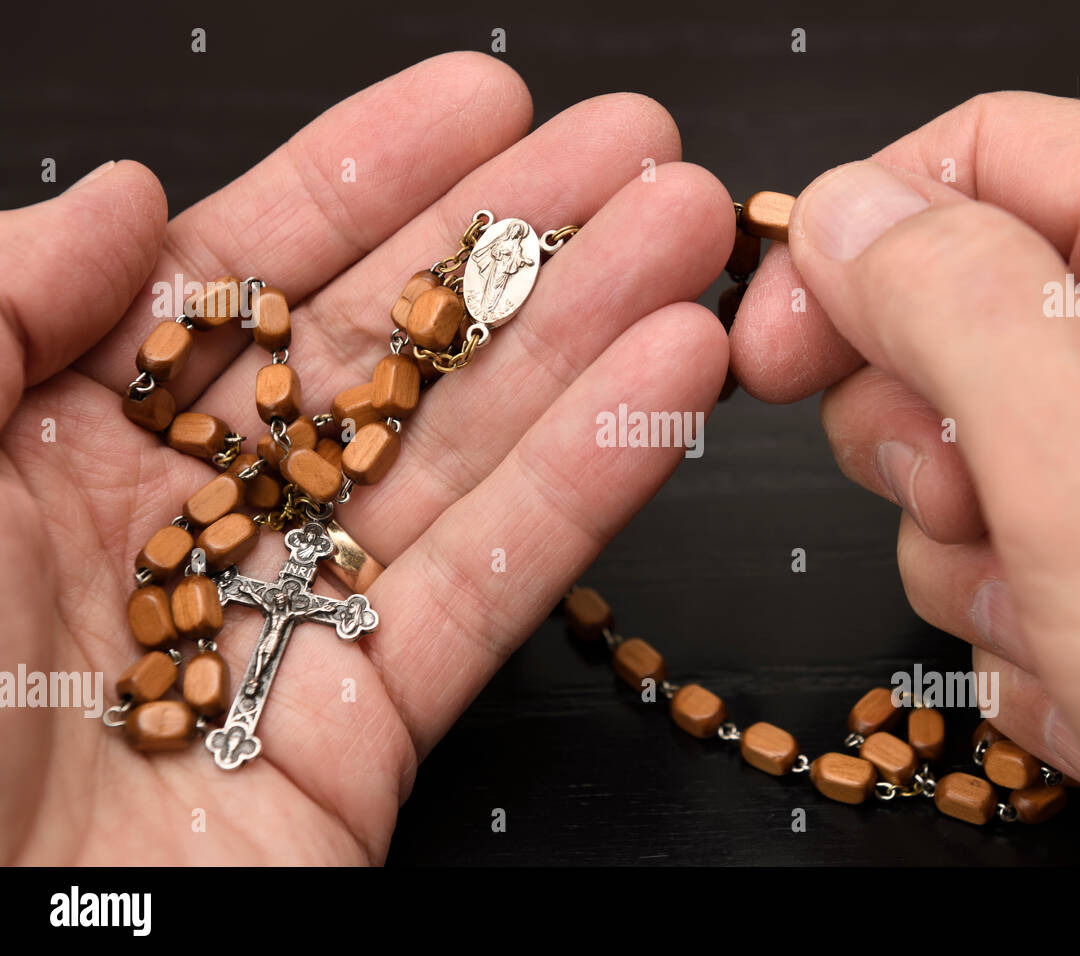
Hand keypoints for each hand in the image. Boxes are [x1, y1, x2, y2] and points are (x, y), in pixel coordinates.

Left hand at [0, 53, 733, 863]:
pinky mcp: (366, 723)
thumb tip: (125, 197)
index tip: (489, 108)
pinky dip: (585, 487)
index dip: (375, 179)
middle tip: (640, 161)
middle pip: (389, 353)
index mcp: (67, 438)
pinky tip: (666, 388)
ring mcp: (294, 615)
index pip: (249, 273)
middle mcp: (197, 512)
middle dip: (519, 248)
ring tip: (689, 248)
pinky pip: (488, 589)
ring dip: (586, 343)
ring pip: (464, 455)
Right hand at [729, 92, 1079, 863]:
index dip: (861, 237)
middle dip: (923, 441)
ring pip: (970, 465)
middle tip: (966, 504)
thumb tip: (846, 213)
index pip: (981, 159)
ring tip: (1074, 624)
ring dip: (977, 567)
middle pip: (958, 322)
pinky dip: (1027, 634)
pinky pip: (1011, 561)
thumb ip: (949, 298)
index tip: (781, 337)